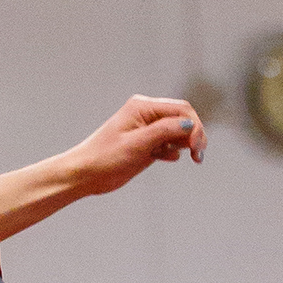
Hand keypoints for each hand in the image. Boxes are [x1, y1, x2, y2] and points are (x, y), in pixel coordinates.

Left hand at [66, 95, 207, 196]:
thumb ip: (165, 131)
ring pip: (178, 131)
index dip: (195, 126)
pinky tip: (166, 158)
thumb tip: (190, 123)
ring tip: (182, 157)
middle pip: (183, 118)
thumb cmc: (105, 157)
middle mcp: (146, 114)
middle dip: (194, 135)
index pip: (181, 109)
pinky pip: (168, 143)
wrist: (84, 175)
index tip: (195, 147)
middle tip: (198, 156)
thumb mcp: (137, 143)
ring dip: (184, 143)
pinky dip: (172, 151)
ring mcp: (146, 129)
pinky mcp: (146, 145)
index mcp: (142, 107)